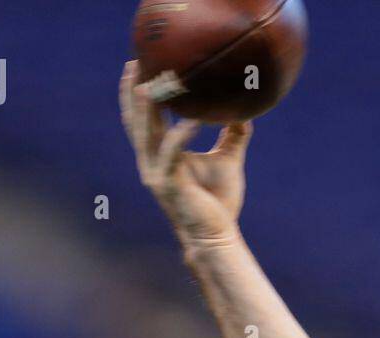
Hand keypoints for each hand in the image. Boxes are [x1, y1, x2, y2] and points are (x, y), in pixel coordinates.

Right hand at [119, 59, 252, 247]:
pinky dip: (183, 134)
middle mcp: (151, 161)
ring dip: (150, 105)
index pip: (142, 118)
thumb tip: (245, 112)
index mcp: (159, 155)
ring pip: (147, 132)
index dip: (136, 92)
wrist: (215, 237)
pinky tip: (196, 118)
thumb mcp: (228, 161)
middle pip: (136, 119)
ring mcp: (155, 173)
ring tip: (158, 80)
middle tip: (138, 59)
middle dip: (134, 88)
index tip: (140, 63)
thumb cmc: (219, 202)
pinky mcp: (168, 185)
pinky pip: (173, 153)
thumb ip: (233, 136)